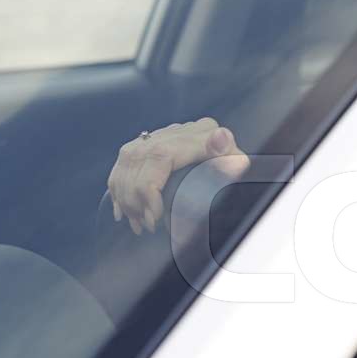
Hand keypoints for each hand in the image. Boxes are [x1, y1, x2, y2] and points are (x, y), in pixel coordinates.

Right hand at [106, 117, 249, 234]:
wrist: (233, 166)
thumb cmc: (236, 172)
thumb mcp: (238, 165)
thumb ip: (230, 155)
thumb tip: (220, 137)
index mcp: (201, 133)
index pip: (159, 156)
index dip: (149, 188)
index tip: (154, 217)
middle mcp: (178, 130)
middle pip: (139, 160)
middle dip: (135, 198)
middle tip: (145, 226)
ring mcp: (162, 135)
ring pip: (128, 161)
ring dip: (125, 196)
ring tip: (137, 223)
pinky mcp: (148, 143)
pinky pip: (123, 162)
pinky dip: (118, 187)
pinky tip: (122, 211)